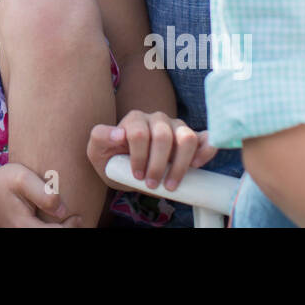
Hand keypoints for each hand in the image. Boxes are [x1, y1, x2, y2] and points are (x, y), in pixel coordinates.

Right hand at [0, 162, 82, 227]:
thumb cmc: (0, 179)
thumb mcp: (22, 178)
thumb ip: (43, 194)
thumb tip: (62, 210)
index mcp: (23, 226)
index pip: (55, 234)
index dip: (71, 227)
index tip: (77, 215)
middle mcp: (17, 233)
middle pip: (48, 237)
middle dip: (64, 231)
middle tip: (76, 220)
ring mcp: (12, 232)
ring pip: (40, 235)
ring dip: (53, 229)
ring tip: (65, 222)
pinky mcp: (11, 230)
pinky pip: (32, 231)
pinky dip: (43, 227)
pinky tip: (50, 220)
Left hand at [89, 111, 216, 191]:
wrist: (128, 168)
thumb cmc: (113, 158)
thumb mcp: (97, 151)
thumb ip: (100, 137)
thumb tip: (118, 133)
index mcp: (135, 119)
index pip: (139, 133)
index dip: (138, 157)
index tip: (136, 176)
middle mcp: (157, 119)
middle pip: (163, 136)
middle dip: (157, 165)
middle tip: (152, 185)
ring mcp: (177, 127)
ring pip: (186, 137)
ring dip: (180, 164)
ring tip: (171, 184)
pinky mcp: (192, 137)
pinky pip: (206, 138)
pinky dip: (206, 150)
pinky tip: (197, 165)